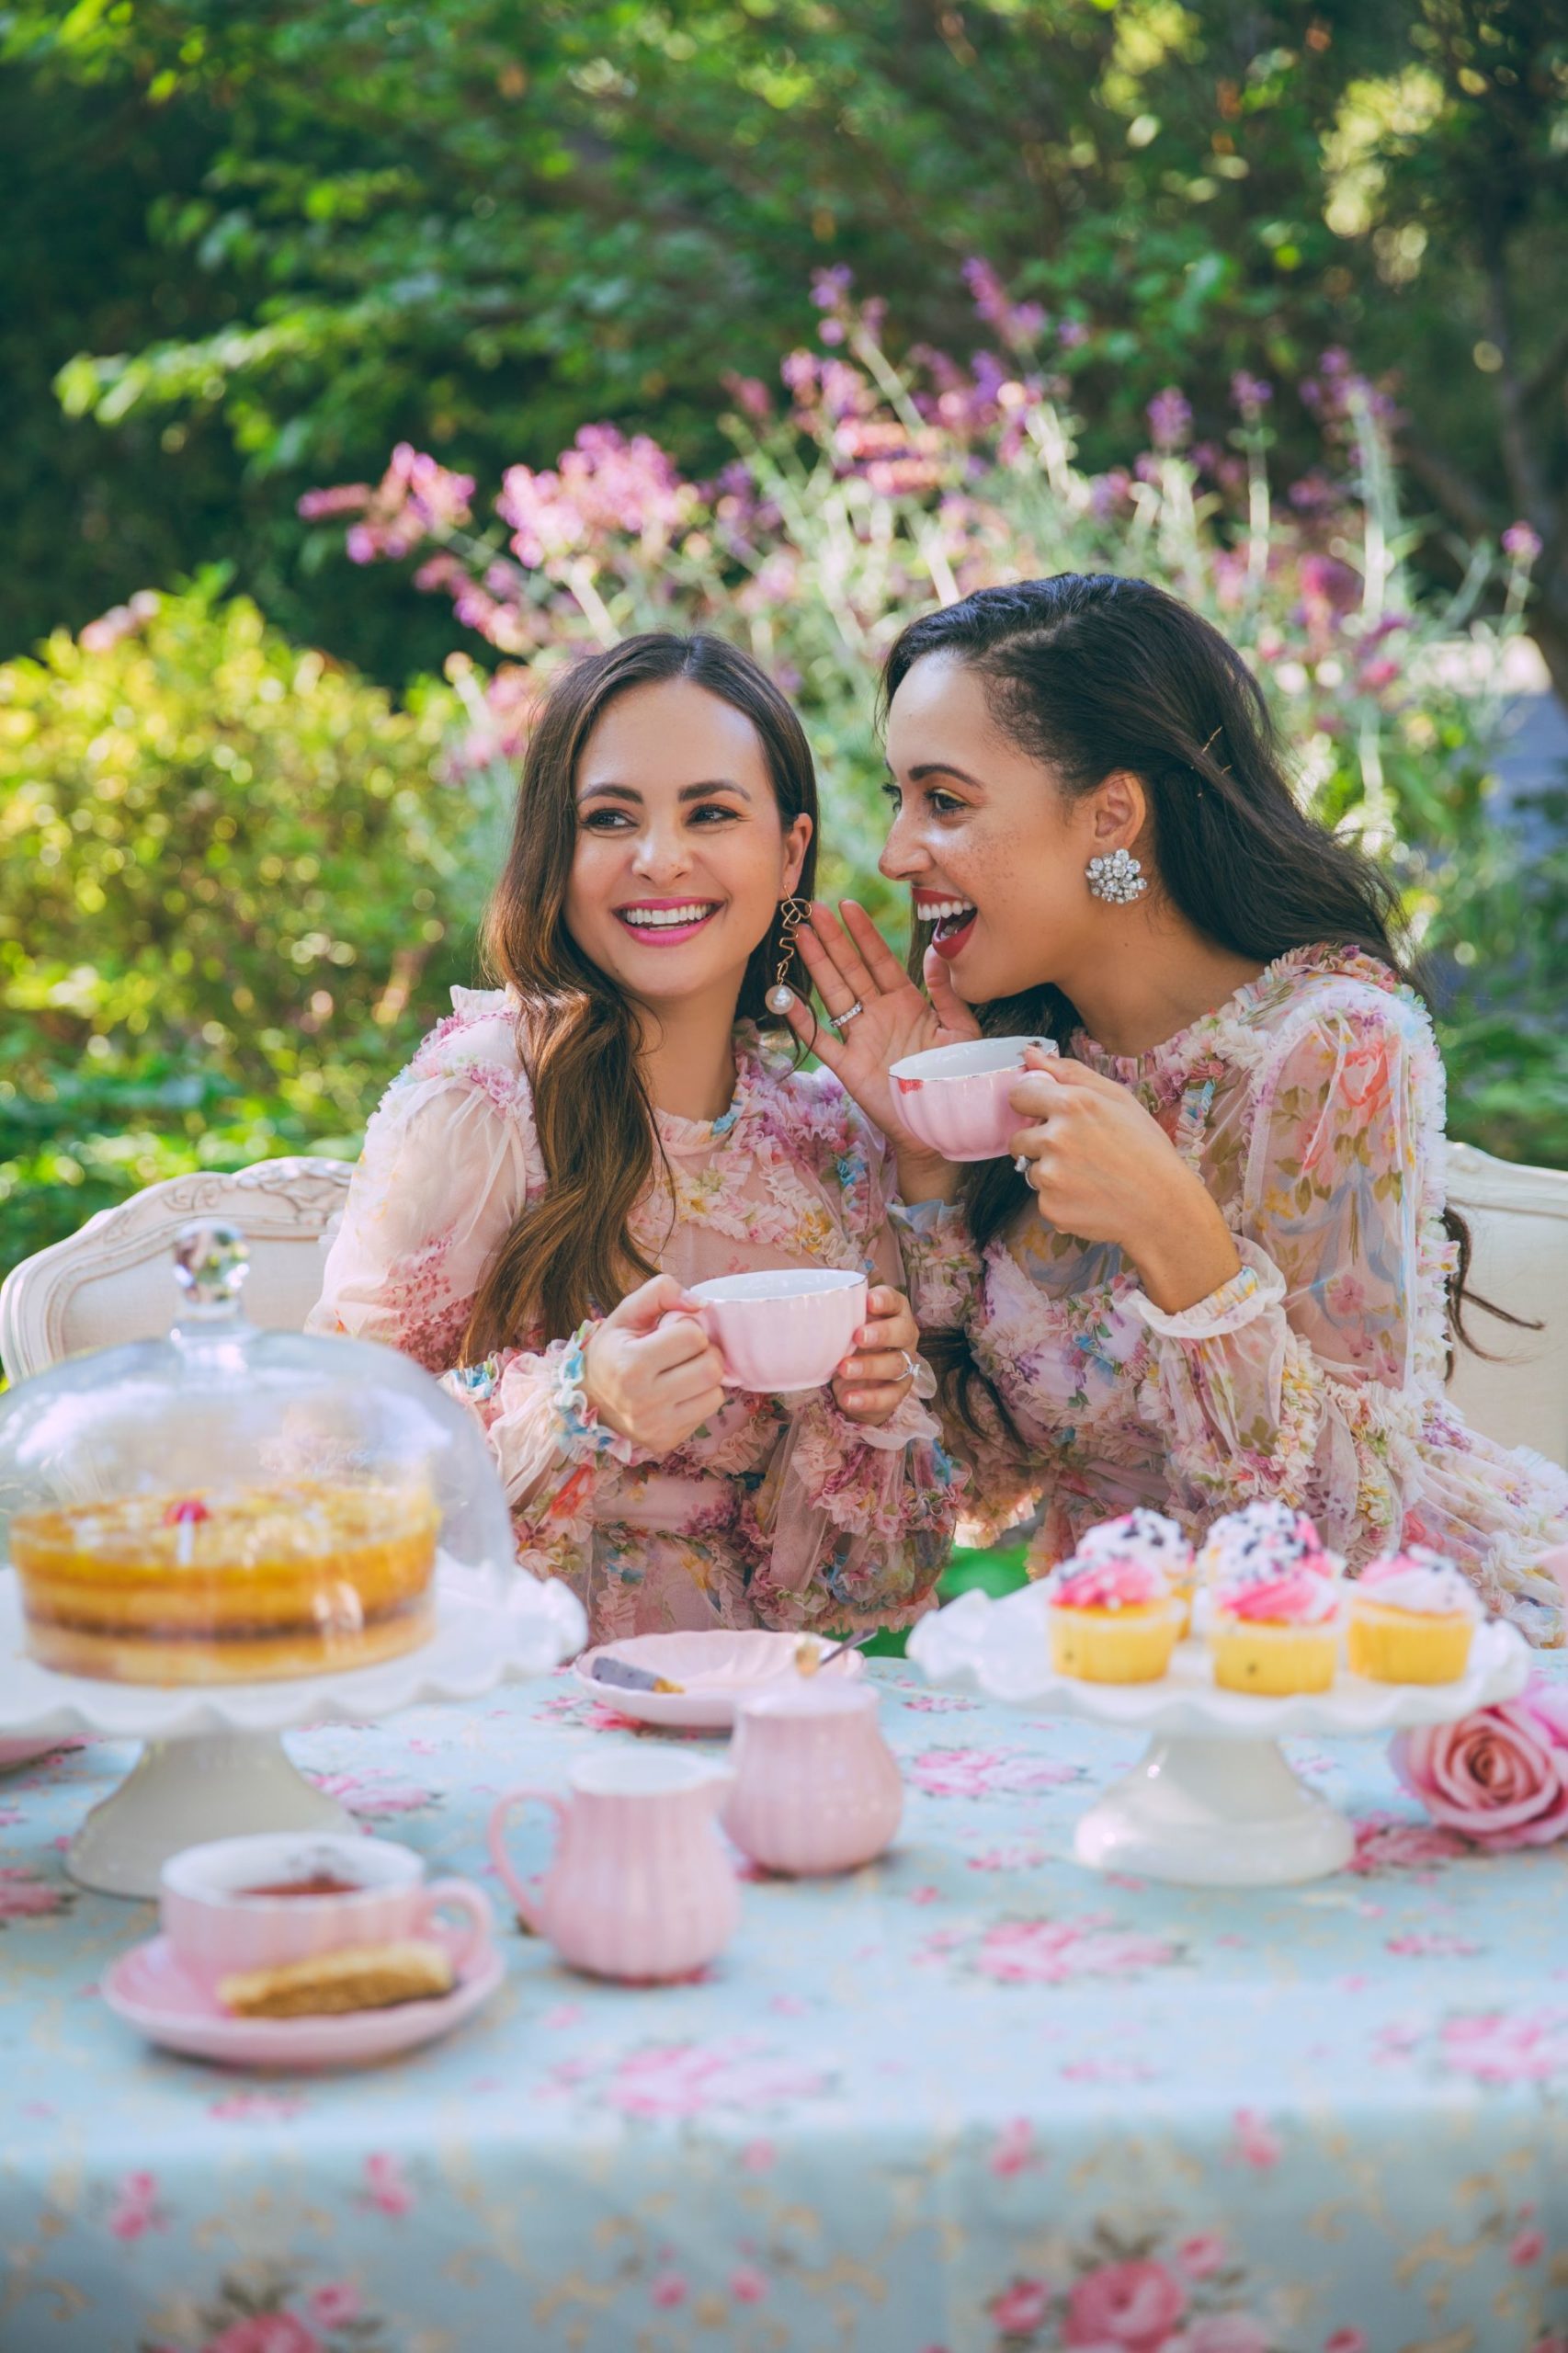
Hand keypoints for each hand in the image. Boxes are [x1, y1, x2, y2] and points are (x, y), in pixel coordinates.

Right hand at [581, 1274, 726, 1454]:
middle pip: (711, 1368)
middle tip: (684, 1352)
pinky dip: (700, 1398)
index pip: (693, 1336)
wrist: (588, 1399)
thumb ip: (660, 1293)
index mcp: (630, 1364)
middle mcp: (642, 1401)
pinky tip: (680, 1392)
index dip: (687, 1328)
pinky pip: (708, 1413)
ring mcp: (655, 1426)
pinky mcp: (666, 1441)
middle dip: (704, 1352)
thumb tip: (701, 1304)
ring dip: (706, 1378)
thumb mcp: (626, 1314)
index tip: (670, 1333)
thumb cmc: (611, 1351)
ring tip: (683, 1371)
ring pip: (716, 1394)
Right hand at [780, 901, 978, 1184]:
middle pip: (851, 970)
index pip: (880, 961)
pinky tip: (788, 999)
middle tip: (813, 910)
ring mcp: (861, 1039)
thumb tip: (935, 952)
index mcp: (907, 1004)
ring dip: (817, 964)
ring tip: (800, 935)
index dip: (864, 934)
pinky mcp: (849, 1066)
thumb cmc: (954, 1078)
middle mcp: (879, 1015)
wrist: (942, 1123)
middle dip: (833, 939)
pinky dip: (804, 1021)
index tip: (849, 907)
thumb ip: (946, 992)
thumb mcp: (960, 1030)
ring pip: (834, 994)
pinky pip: (822, 1040)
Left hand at [830, 1285, 922, 1427]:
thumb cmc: (848, 1340)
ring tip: (844, 1369)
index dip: (885, 1300)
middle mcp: (904, 1337)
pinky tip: (849, 1399)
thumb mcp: (843, 1325)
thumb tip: (801, 1304)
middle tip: (858, 1336)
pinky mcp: (897, 1391)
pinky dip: (868, 1399)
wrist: (855, 1379)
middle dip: (882, 1333)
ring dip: (869, 1367)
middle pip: (903, 1331)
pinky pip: (889, 1397)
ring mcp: (903, 1364)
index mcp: (893, 1313)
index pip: (895, 1301)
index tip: (868, 1301)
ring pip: (895, 1364)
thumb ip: (834, 1314)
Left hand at [1007, 1049, 1241, 1311]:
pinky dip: (1060, 1200)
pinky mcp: (1049, 1206)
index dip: (1033, 1107)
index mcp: (1071, 1104)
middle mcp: (1054, 1138)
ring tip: (1089, 1177)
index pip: (1019, 1096)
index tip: (1047, 1117)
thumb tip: (1030, 1055)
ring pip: (1032, 1170)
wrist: (1163, 1207)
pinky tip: (1089, 1197)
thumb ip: (1070, 1073)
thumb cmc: (1146, 1149)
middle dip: (1040, 1145)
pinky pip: (1042, 1198)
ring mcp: (1049, 1175)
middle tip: (1079, 1154)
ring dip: (1052, 1174)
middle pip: (1019, 1139)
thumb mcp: (1118, 1099)